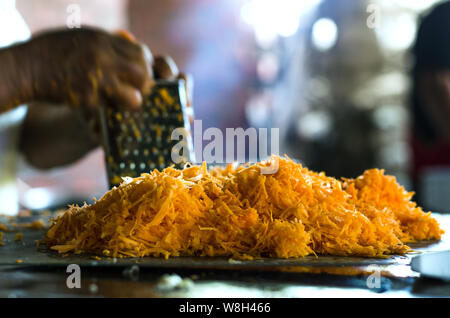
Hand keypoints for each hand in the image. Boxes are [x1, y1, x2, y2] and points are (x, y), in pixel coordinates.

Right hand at [17, 27, 152, 112]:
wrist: (26, 68)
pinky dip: (110, 110)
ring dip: (131, 101)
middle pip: (142, 74)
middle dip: (144, 84)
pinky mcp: (86, 99)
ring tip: (123, 101)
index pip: (140, 53)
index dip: (144, 65)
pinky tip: (102, 106)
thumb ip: (108, 42)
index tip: (140, 72)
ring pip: (134, 97)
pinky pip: (110, 109)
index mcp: (102, 40)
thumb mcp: (83, 37)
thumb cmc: (54, 52)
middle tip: (138, 90)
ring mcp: (94, 79)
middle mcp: (101, 57)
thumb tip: (132, 42)